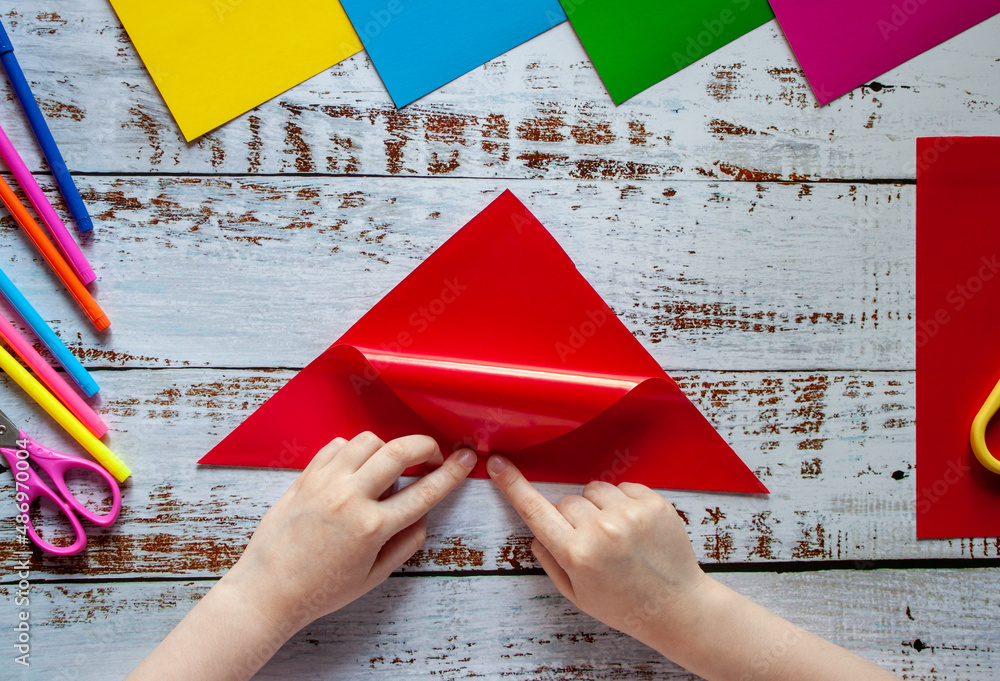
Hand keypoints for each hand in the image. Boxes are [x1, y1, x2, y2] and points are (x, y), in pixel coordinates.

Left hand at [224, 433, 476, 634]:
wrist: (267, 590)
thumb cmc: (321, 591)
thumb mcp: (373, 577)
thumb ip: (406, 544)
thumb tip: (423, 516)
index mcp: (372, 528)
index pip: (425, 491)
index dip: (452, 473)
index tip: (466, 459)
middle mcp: (350, 499)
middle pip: (399, 451)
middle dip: (425, 445)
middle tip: (432, 453)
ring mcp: (325, 484)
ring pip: (368, 440)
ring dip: (387, 447)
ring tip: (389, 465)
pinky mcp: (305, 477)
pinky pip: (337, 445)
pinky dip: (353, 450)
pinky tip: (356, 468)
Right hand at [486, 454, 705, 646]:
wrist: (676, 607)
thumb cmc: (623, 605)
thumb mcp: (576, 594)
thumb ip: (550, 561)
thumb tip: (537, 533)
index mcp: (576, 554)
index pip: (535, 511)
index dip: (514, 486)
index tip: (499, 463)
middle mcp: (601, 530)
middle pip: (566, 500)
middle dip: (572, 517)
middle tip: (592, 543)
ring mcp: (629, 514)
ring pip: (593, 489)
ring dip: (598, 506)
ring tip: (616, 535)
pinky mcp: (653, 504)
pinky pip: (622, 486)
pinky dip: (623, 502)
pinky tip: (633, 528)